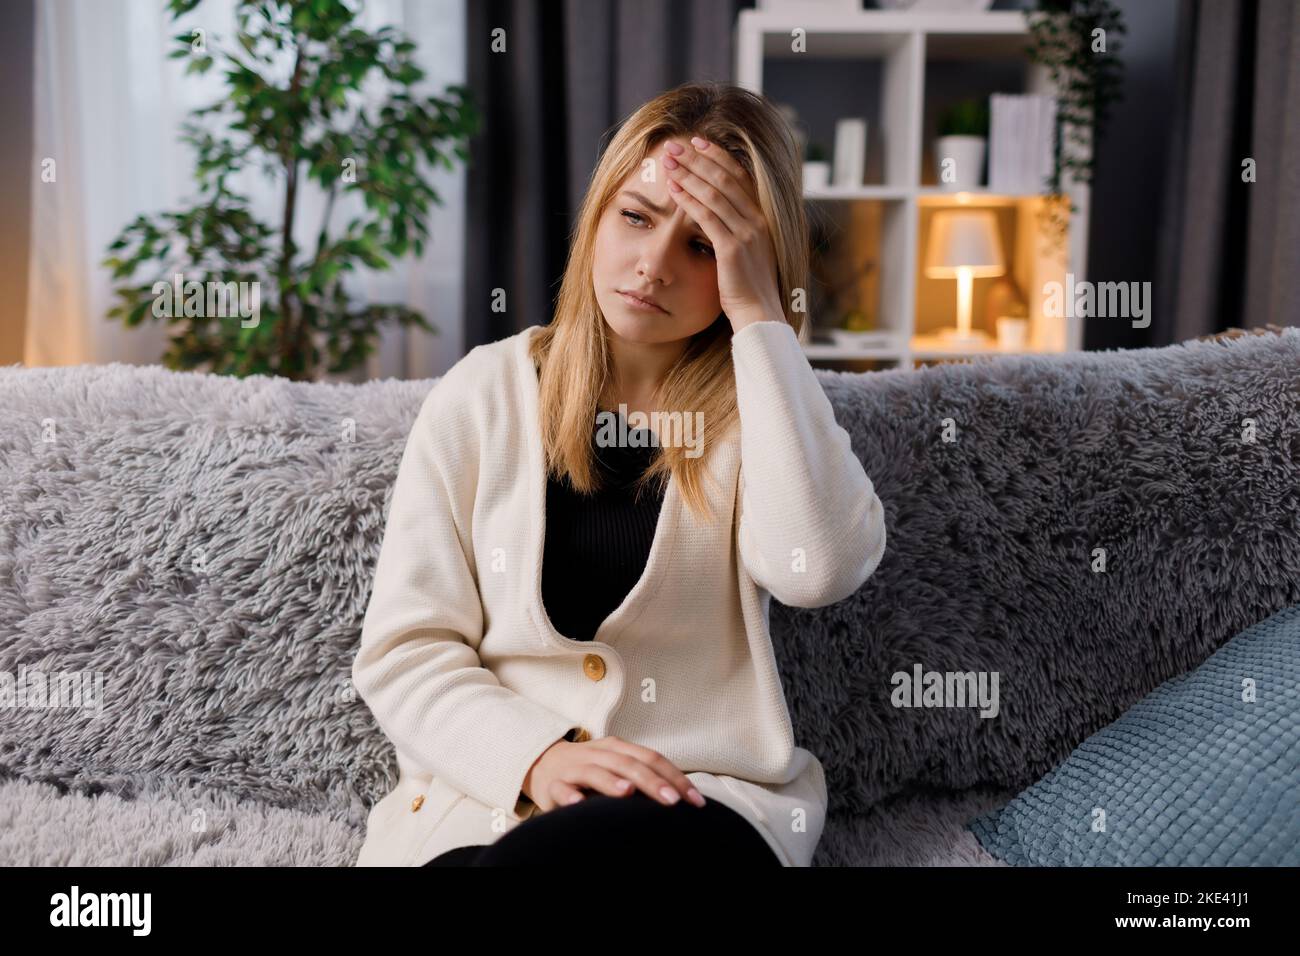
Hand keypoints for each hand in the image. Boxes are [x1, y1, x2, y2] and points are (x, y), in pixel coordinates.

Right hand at [522, 734, 706, 811]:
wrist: (543, 764)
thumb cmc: (591, 769)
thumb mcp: (617, 766)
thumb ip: (644, 776)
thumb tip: (682, 796)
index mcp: (618, 748)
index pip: (651, 758)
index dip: (675, 777)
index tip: (695, 801)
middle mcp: (599, 754)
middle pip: (628, 764)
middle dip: (652, 782)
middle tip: (673, 801)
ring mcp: (575, 768)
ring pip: (595, 772)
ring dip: (612, 782)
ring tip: (629, 793)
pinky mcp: (553, 785)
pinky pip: (561, 789)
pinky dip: (569, 796)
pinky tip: (578, 804)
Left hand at [662, 136, 783, 332]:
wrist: (759, 313)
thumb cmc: (748, 288)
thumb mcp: (748, 252)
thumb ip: (737, 230)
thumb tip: (719, 215)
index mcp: (762, 218)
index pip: (739, 176)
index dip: (717, 156)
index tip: (697, 142)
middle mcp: (757, 220)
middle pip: (725, 177)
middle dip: (697, 158)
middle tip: (675, 145)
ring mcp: (746, 233)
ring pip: (714, 192)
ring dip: (689, 173)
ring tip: (669, 161)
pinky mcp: (732, 248)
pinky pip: (706, 216)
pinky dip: (688, 199)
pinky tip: (672, 188)